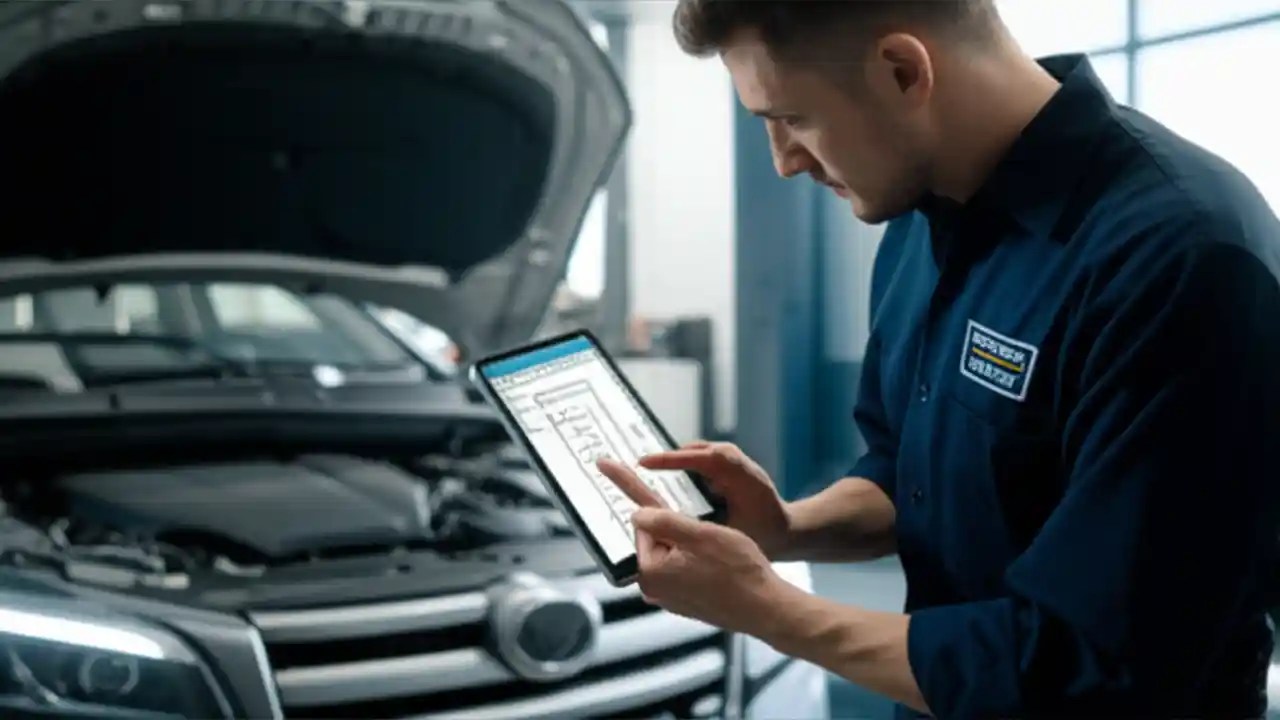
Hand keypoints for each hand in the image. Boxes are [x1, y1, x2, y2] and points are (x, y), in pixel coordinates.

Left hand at [595, 459, 797, 634]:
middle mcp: (654, 590)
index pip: (644, 526)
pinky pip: (684, 571)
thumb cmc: (738, 571)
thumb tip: (636, 512)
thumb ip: (663, 521)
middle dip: (675, 528)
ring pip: (672, 555)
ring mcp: (670, 600)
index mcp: (651, 572)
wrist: (767, 609)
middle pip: (657, 541)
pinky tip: (719, 560)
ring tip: (718, 545)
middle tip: (705, 527)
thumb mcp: (700, 534)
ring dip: (688, 544)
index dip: (654, 505)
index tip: (617, 473)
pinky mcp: (687, 604)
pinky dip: (696, 560)